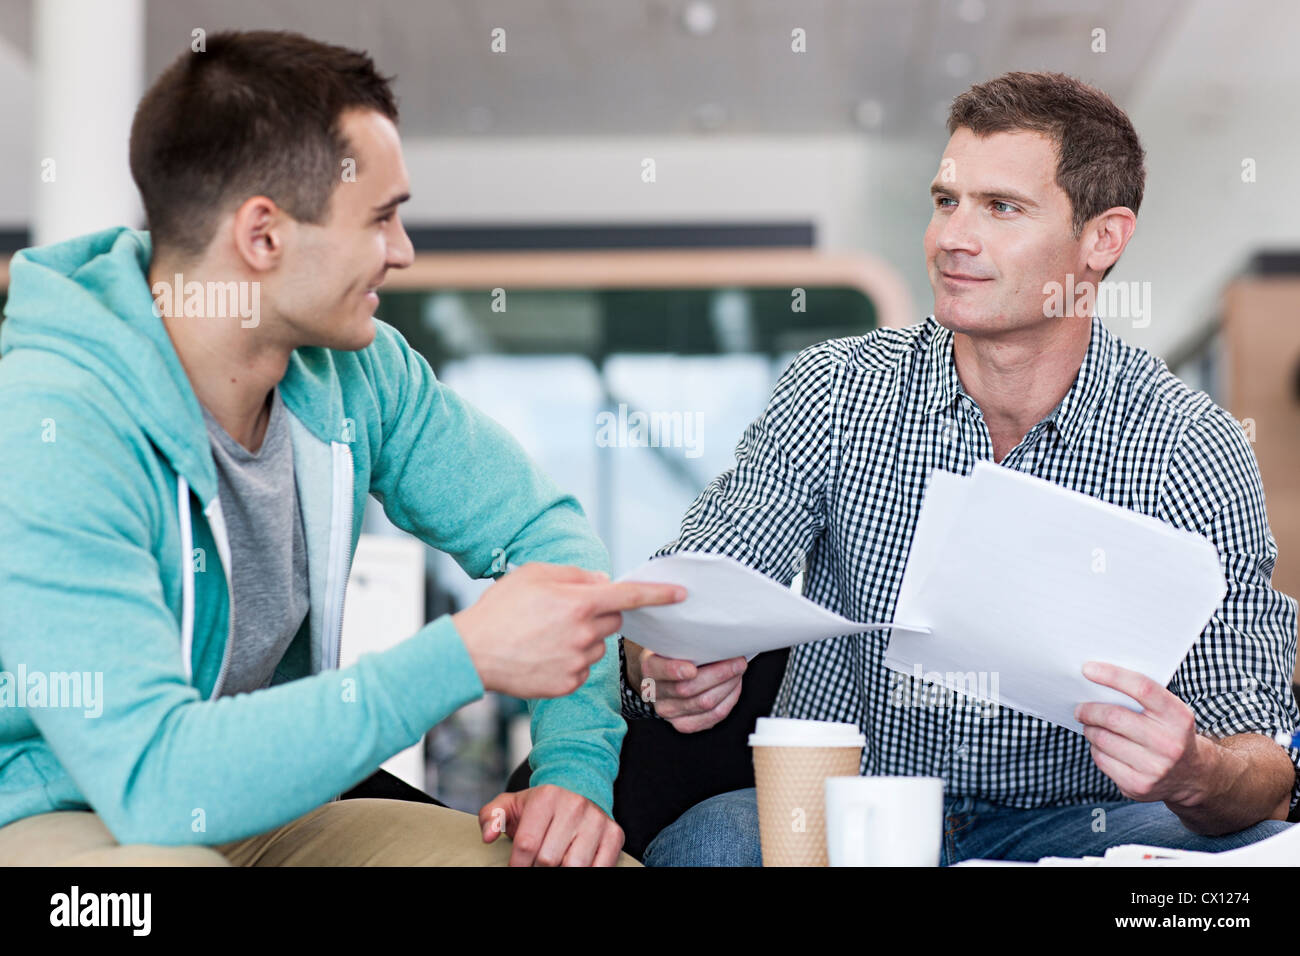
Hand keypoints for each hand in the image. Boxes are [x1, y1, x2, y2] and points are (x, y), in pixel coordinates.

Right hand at [454, 563, 685, 698]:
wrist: (472, 653)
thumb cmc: (500, 609)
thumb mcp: (534, 574)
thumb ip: (575, 574)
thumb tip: (602, 581)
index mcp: (579, 602)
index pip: (630, 596)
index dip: (659, 593)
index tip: (681, 594)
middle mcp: (584, 633)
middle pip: (613, 621)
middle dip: (599, 614)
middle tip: (566, 611)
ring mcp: (577, 662)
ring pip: (597, 646)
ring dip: (584, 639)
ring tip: (546, 636)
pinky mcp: (568, 684)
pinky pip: (582, 669)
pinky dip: (570, 661)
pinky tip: (542, 655)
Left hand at [478, 785, 623, 865]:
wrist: (579, 785)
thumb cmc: (541, 803)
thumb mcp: (511, 803)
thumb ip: (492, 817)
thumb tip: (488, 836)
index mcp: (546, 797)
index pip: (526, 845)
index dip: (517, 865)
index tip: (516, 867)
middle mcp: (575, 806)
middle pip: (548, 859)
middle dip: (537, 868)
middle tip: (535, 865)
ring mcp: (597, 821)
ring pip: (574, 866)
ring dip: (560, 871)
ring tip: (553, 864)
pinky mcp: (614, 834)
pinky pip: (600, 868)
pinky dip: (585, 872)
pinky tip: (571, 865)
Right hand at [626, 639, 745, 732]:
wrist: (659, 676)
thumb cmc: (671, 654)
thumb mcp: (670, 641)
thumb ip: (685, 640)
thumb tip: (716, 636)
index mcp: (649, 668)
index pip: (659, 670)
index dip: (674, 671)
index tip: (692, 668)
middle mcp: (655, 693)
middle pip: (688, 689)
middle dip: (719, 674)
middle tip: (738, 661)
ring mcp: (669, 711)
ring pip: (705, 703)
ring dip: (728, 686)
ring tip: (738, 671)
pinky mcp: (684, 724)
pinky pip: (713, 716)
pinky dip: (729, 700)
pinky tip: (734, 687)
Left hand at [1075, 660, 1215, 808]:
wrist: (1192, 776)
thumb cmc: (1170, 733)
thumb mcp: (1169, 713)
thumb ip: (1141, 697)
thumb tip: (1096, 677)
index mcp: (1179, 717)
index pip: (1143, 689)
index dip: (1112, 676)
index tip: (1087, 669)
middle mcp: (1170, 743)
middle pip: (1115, 717)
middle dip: (1089, 710)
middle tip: (1079, 708)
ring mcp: (1155, 768)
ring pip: (1103, 740)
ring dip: (1090, 729)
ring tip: (1090, 726)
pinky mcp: (1139, 786)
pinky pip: (1102, 760)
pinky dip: (1096, 749)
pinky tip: (1103, 746)